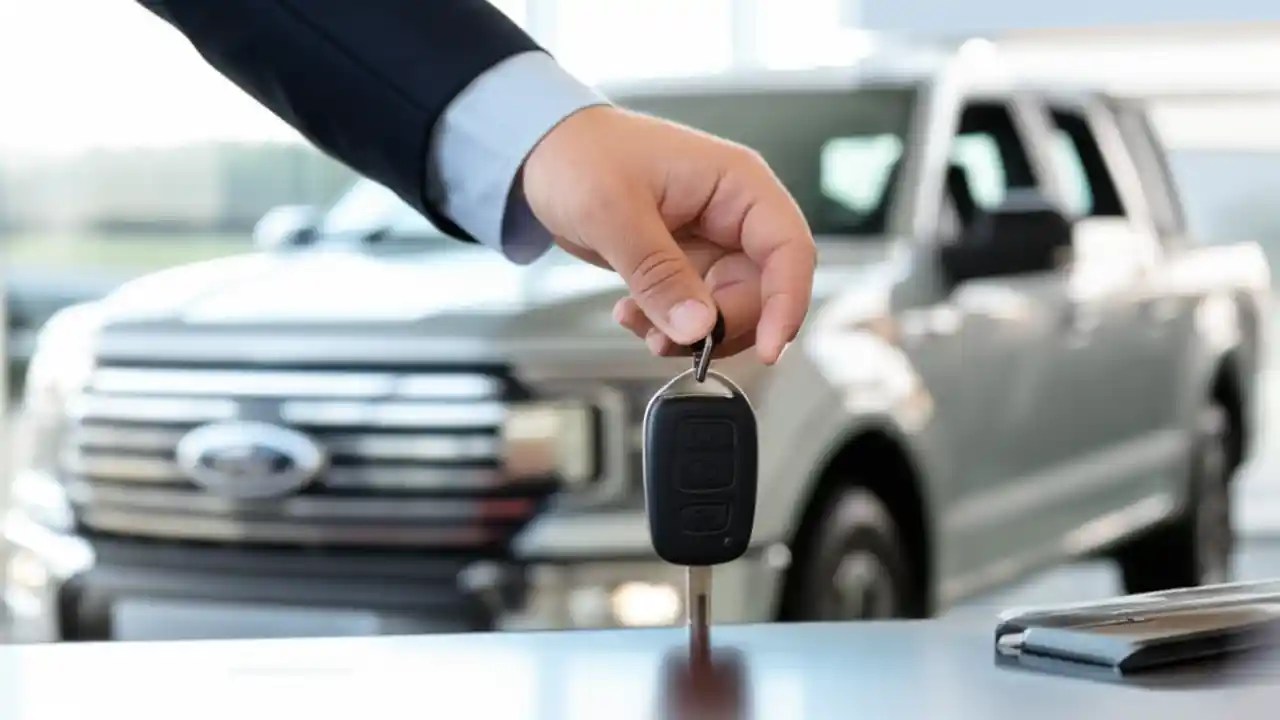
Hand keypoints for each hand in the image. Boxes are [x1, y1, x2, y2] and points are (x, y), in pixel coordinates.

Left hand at [521, 105, 814, 363]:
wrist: (541, 154)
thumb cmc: (580, 155)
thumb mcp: (614, 213)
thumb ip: (659, 274)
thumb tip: (699, 327)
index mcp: (737, 184)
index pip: (790, 249)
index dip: (787, 303)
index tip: (768, 349)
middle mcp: (734, 214)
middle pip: (762, 291)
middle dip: (720, 325)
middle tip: (672, 339)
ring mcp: (712, 242)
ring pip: (730, 309)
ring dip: (691, 332)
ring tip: (640, 324)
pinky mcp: (687, 264)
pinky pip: (696, 311)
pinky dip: (669, 326)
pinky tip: (632, 314)